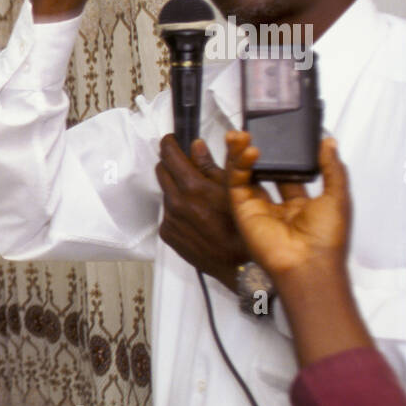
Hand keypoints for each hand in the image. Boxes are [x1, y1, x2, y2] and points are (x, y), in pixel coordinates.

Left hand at [155, 135, 248, 288]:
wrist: (241, 264)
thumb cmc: (244, 225)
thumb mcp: (236, 188)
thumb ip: (212, 164)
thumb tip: (195, 146)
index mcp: (192, 188)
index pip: (169, 156)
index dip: (169, 144)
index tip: (171, 140)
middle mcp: (175, 203)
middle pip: (161, 172)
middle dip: (171, 164)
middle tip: (185, 163)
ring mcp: (170, 220)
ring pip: (166, 193)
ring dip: (177, 188)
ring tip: (198, 195)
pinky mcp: (169, 235)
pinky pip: (168, 214)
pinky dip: (178, 209)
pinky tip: (196, 215)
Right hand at [225, 131, 369, 364]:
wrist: (309, 262)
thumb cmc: (327, 238)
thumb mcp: (338, 196)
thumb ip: (332, 168)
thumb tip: (328, 142)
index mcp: (300, 203)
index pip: (286, 171)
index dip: (282, 154)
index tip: (279, 134)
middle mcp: (276, 204)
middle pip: (260, 171)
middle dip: (254, 150)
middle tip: (252, 131)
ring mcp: (257, 207)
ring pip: (243, 174)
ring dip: (240, 153)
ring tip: (240, 135)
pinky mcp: (242, 210)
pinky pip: (236, 183)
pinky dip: (238, 165)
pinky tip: (249, 151)